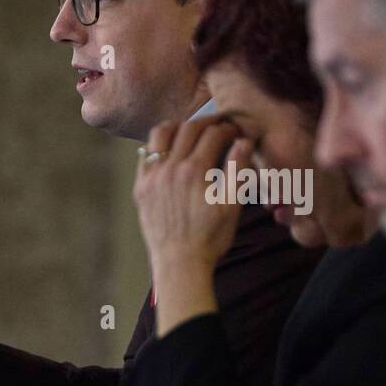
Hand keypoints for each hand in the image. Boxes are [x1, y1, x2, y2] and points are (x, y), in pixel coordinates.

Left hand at [135, 116, 249, 334]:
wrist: (180, 264)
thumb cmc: (210, 238)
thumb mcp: (232, 205)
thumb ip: (238, 170)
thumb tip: (244, 141)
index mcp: (195, 171)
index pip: (213, 135)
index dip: (228, 128)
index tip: (236, 131)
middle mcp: (171, 168)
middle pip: (189, 128)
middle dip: (207, 121)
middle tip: (219, 123)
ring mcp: (152, 176)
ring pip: (161, 134)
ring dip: (179, 126)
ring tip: (191, 129)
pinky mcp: (140, 187)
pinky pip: (145, 154)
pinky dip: (158, 145)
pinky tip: (170, 149)